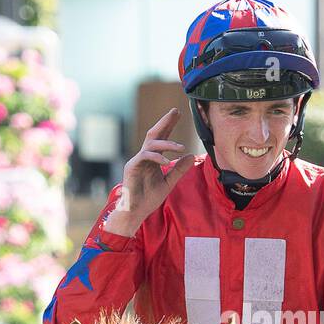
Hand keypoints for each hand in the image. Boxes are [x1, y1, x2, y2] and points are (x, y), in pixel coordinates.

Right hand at [104, 108, 194, 232]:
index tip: (179, 114)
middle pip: (154, 134)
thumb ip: (178, 169)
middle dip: (165, 122)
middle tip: (176, 111)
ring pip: (151, 144)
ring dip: (167, 144)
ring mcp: (137, 160)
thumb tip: (191, 156)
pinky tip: (167, 161)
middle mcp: (144, 156)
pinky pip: (145, 156)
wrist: (136, 212)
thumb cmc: (149, 198)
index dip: (169, 126)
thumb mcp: (169, 182)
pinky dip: (157, 157)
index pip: (162, 138)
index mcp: (153, 159)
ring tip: (180, 148)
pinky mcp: (132, 167)